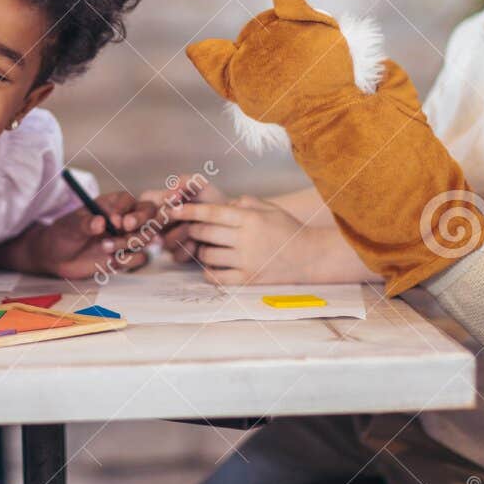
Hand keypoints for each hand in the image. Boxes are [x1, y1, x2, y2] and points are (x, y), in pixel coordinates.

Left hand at [23, 191, 159, 279]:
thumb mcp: (70, 226)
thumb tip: (100, 222)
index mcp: (110, 204)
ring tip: (105, 247)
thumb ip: (85, 223)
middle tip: (124, 231)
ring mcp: (126, 237)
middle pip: (149, 214)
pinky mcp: (126, 256)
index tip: (115, 221)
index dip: (126, 209)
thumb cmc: (63, 234)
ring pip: (146, 237)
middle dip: (142, 222)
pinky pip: (140, 257)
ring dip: (129, 243)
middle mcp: (123, 219)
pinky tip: (111, 260)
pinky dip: (129, 260)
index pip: (129, 200)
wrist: (57, 257)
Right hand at [138, 173, 226, 263]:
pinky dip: (187, 248)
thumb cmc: (212, 202)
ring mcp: (168, 239)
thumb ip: (187, 181)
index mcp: (161, 202)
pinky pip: (176, 255)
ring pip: (164, 241)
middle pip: (151, 223)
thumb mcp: (201, 186)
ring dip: (178, 233)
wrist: (231, 223)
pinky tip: (196, 243)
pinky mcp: (179, 254)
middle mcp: (161, 222)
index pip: (145, 202)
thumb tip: (172, 190)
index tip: (173, 199)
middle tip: (179, 215)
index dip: (153, 203)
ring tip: (191, 228)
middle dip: (167, 219)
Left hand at [167, 196, 306, 285]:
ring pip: (208, 255)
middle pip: (205, 233)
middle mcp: (246, 239)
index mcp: (250, 219)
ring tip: (205, 246)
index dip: (189, 210)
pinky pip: (217, 277)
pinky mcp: (248, 279)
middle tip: (191, 228)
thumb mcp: (270, 209)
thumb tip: (223, 206)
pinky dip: (209, 272)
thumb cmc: (288, 230)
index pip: (212, 213)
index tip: (173, 209)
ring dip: (201, 250)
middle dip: (192, 229)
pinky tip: (211, 266)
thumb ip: (245, 203)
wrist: (310, 257)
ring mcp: (246, 261)